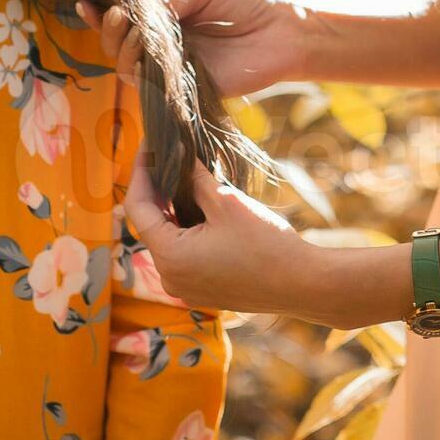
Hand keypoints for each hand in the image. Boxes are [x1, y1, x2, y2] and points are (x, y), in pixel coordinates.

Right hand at [90, 0, 308, 102]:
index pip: (124, 19)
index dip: (99, 14)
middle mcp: (163, 45)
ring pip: (126, 67)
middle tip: (117, 15)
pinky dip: (141, 69)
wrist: (283, 31)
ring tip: (131, 28)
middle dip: (108, 30)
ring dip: (121, 47)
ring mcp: (172, 68)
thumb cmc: (248, 2)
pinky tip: (143, 53)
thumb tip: (145, 15)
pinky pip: (151, 86)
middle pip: (117, 45)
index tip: (83, 3)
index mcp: (165, 17)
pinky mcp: (185, 90)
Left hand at [119, 155, 312, 317]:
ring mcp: (185, 289)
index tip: (148, 148)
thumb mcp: (227, 202)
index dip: (140, 174)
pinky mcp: (201, 291)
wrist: (302, 284)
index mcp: (170, 257)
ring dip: (172, 211)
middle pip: (151, 226)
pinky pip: (183, 256)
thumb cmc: (266, 244)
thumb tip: (180, 155)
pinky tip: (199, 210)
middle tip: (166, 158)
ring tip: (182, 179)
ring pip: (167, 241)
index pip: (137, 208)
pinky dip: (185, 232)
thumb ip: (195, 179)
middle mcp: (169, 278)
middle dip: (156, 191)